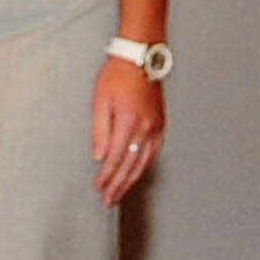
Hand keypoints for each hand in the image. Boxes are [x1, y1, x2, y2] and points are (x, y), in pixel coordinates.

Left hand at [90, 56, 163, 206]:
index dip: (107, 176)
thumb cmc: (115, 76)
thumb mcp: (99, 101)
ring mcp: (156, 127)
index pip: (116, 158)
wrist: (140, 59)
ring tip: (120, 192)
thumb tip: (98, 157)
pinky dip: (144, 166)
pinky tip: (137, 174)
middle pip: (132, 165)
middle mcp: (146, 128)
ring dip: (131, 179)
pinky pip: (153, 152)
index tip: (98, 189)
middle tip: (109, 200)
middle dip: (119, 185)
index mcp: (129, 122)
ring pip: (144, 162)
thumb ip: (99, 131)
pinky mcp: (160, 124)